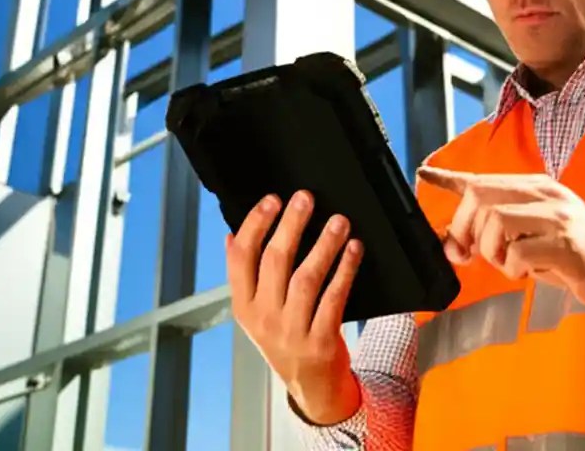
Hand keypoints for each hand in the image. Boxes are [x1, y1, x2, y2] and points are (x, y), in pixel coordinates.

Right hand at [225, 190, 362, 424]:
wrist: (312, 386)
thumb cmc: (286, 338)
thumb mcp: (257, 312)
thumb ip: (245, 275)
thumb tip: (231, 235)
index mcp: (244, 307)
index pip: (241, 259)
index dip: (255, 225)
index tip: (272, 200)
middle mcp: (263, 318)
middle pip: (274, 261)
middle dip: (290, 225)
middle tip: (305, 198)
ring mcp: (291, 331)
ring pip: (306, 278)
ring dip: (324, 245)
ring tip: (338, 221)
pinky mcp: (320, 341)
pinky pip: (334, 298)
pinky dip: (345, 270)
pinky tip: (354, 249)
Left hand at [417, 166, 584, 321]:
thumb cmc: (574, 253)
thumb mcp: (535, 230)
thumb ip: (500, 226)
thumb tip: (453, 237)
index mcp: (536, 187)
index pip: (484, 178)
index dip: (450, 178)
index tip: (424, 175)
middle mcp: (545, 194)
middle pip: (481, 197)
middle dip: (463, 230)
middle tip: (468, 255)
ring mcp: (557, 217)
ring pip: (495, 221)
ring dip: (491, 250)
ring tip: (509, 264)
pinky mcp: (565, 244)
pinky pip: (518, 252)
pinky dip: (514, 268)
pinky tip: (529, 273)